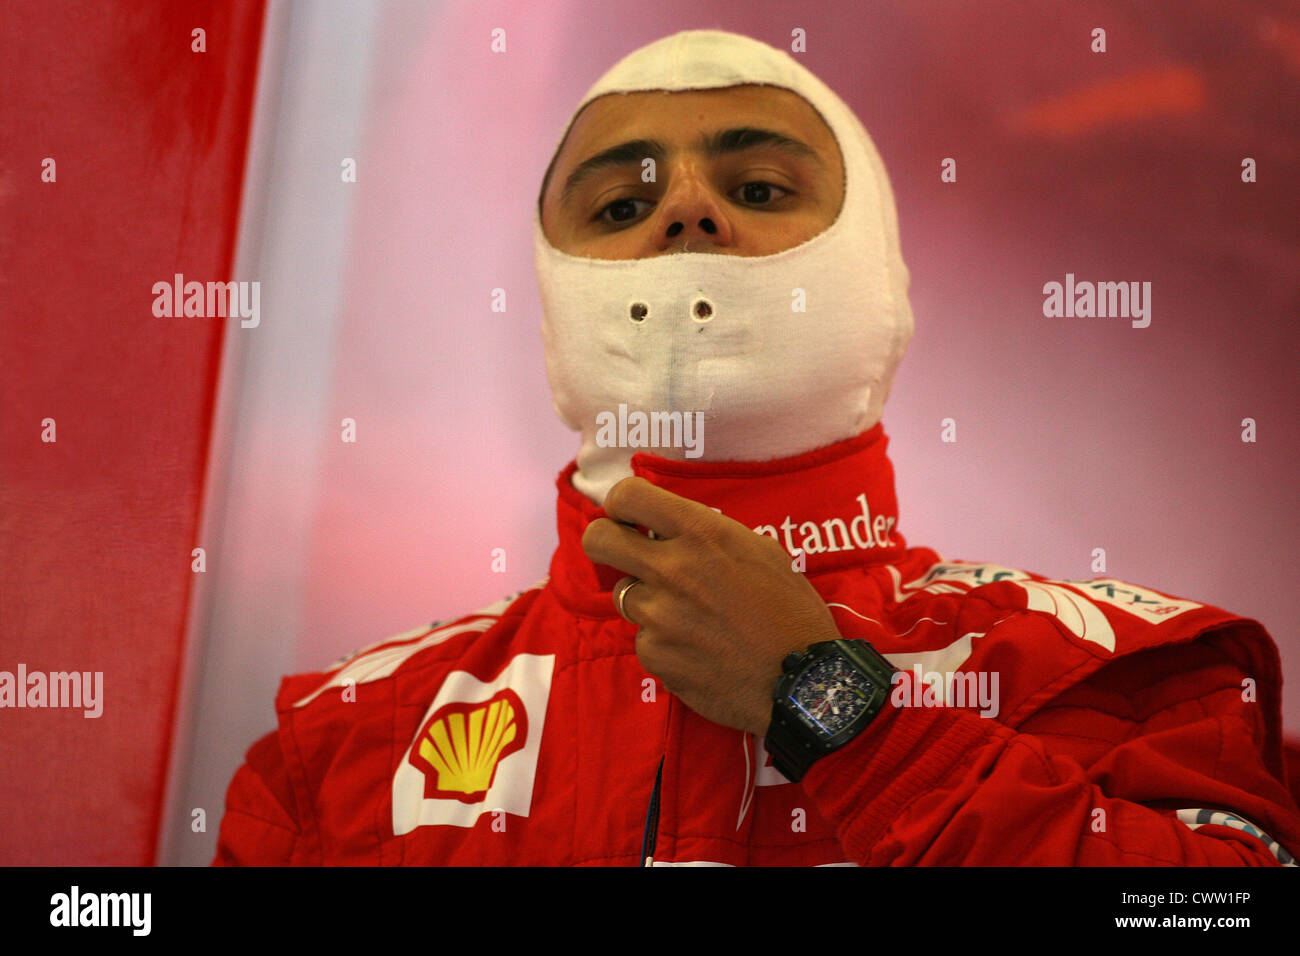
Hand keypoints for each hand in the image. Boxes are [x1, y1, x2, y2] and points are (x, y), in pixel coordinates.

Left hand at [581, 476, 841, 735]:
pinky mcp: (655, 657)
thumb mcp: (761, 551)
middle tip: (630, 555)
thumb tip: (668, 532)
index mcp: (701, 533)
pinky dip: (664, 644)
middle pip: (597, 539)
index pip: (627, 495)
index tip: (632, 517)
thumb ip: (709, 535)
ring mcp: (657, 616)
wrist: (804, 682)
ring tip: (691, 617)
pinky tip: (699, 651)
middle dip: (607, 542)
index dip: (622, 504)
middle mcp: (671, 569)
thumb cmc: (792, 611)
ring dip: (649, 601)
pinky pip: (644, 640)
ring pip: (624, 595)